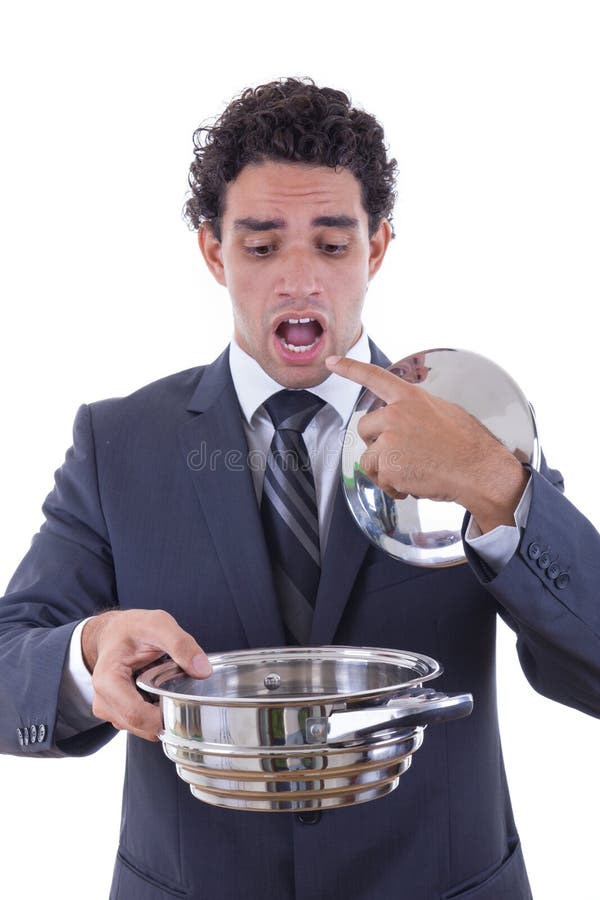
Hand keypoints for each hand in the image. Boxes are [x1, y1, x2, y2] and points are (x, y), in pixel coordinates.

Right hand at [82, 609, 211, 741]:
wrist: (116, 632)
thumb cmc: (133, 628)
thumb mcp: (158, 624)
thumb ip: (181, 644)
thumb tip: (203, 671)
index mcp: (108, 680)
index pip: (136, 715)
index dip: (163, 718)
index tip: (185, 704)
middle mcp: (103, 701)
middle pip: (141, 726)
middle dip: (166, 716)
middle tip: (183, 692)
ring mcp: (109, 711)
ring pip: (143, 729)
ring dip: (161, 713)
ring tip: (166, 687)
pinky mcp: (117, 714)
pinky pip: (142, 725)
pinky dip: (155, 713)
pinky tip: (159, 693)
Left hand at [326, 355, 527, 532]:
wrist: (479, 470)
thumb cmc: (467, 443)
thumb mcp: (442, 411)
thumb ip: (414, 410)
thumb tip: (401, 419)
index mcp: (409, 397)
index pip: (373, 376)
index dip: (349, 368)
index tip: (331, 362)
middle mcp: (395, 415)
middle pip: (364, 428)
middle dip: (377, 443)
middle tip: (404, 453)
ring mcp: (389, 441)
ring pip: (368, 458)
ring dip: (384, 468)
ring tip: (414, 469)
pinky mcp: (388, 466)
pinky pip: (379, 479)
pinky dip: (394, 486)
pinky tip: (416, 481)